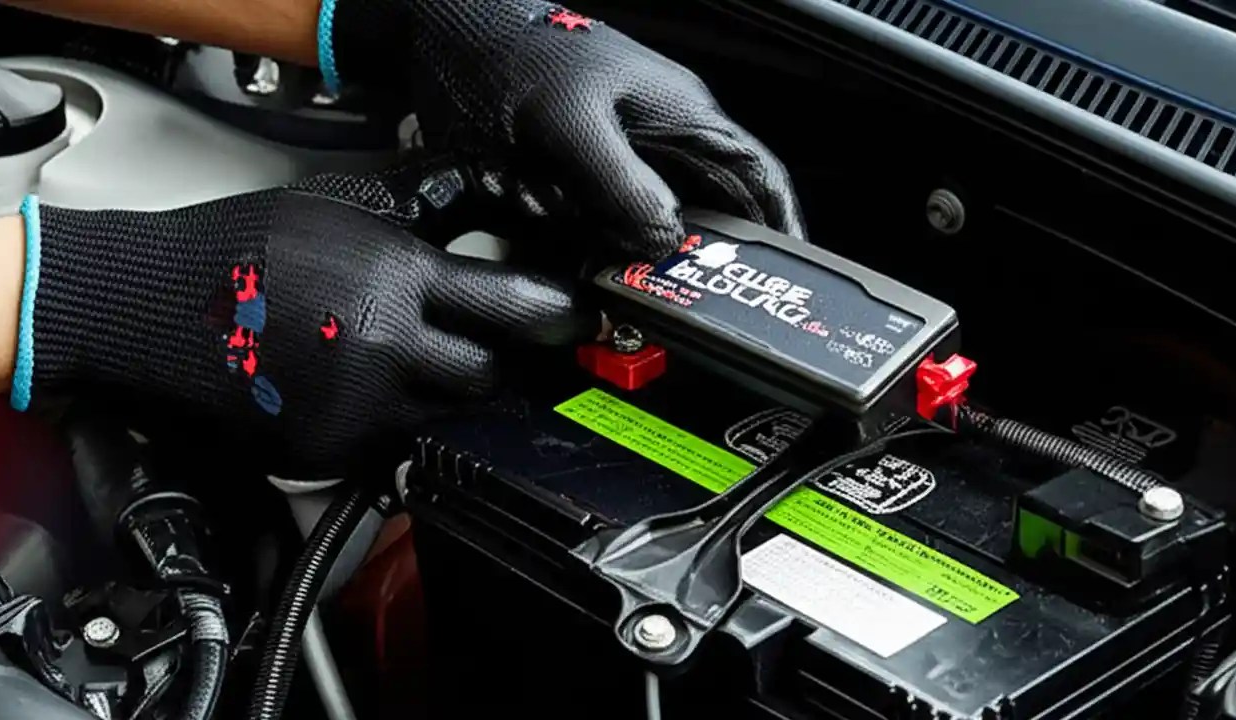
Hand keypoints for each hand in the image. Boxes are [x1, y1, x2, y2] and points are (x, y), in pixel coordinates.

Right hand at [16, 160, 592, 477]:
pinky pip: (393, 450)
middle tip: (492, 348)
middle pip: (490, 377)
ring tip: (416, 368)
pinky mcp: (326, 454)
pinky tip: (369, 394)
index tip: (574, 319)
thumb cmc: (241, 250)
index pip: (513, 307)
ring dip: (448, 399)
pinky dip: (396, 428)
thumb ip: (426, 228)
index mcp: (394, 280)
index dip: (555, 314)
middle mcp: (381, 349)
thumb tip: (493, 237)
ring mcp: (353, 411)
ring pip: (447, 420)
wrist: (150, 306)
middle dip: (499, 364)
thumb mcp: (346, 210)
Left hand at [326, 0, 805, 259]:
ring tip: (640, 297)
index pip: (755, 174)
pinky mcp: (577, 177)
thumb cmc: (512, 53)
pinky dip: (598, 252)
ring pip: (651, 226)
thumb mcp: (570, 122)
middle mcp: (658, 139)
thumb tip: (664, 239)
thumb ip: (620, 183)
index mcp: (680, 113)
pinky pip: (601, 226)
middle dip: (705, 258)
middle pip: (706, 211)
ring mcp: (618, 159)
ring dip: (644, 260)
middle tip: (704, 307)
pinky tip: (587, 272)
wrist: (444, 36)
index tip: (791, 274)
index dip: (780, 224)